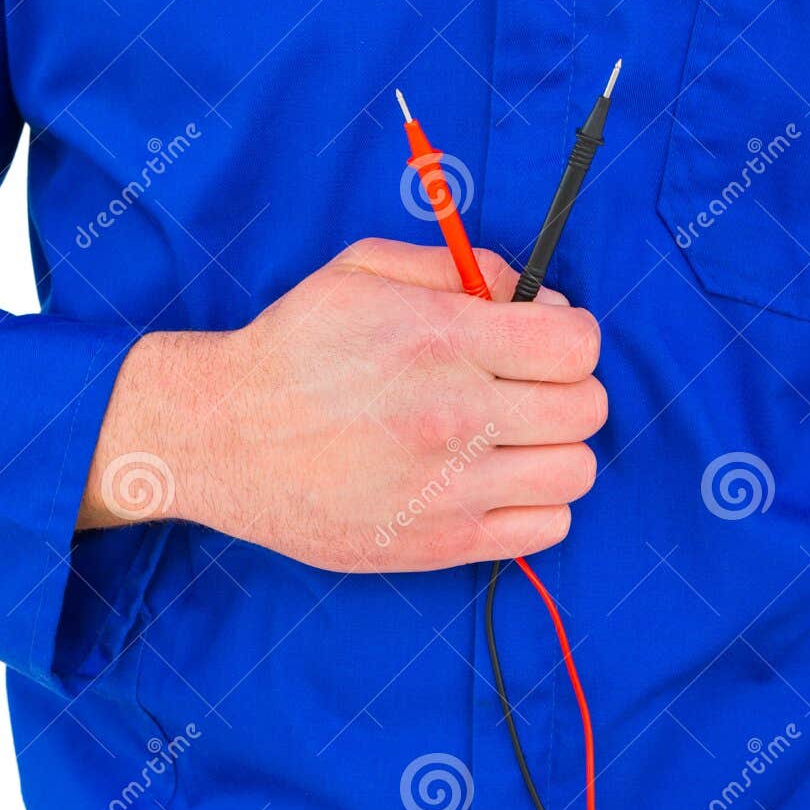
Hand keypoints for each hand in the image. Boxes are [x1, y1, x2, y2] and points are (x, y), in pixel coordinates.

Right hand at [79, 238, 605, 571]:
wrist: (222, 438)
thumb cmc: (292, 349)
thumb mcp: (361, 272)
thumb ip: (456, 267)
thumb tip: (530, 295)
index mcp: (440, 340)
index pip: (575, 345)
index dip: (567, 336)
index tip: (538, 340)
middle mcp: (454, 417)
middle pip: (586, 409)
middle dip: (565, 388)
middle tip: (524, 388)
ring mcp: (450, 488)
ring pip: (577, 472)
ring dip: (556, 449)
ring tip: (511, 438)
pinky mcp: (439, 542)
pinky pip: (546, 529)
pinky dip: (536, 504)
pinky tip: (494, 482)